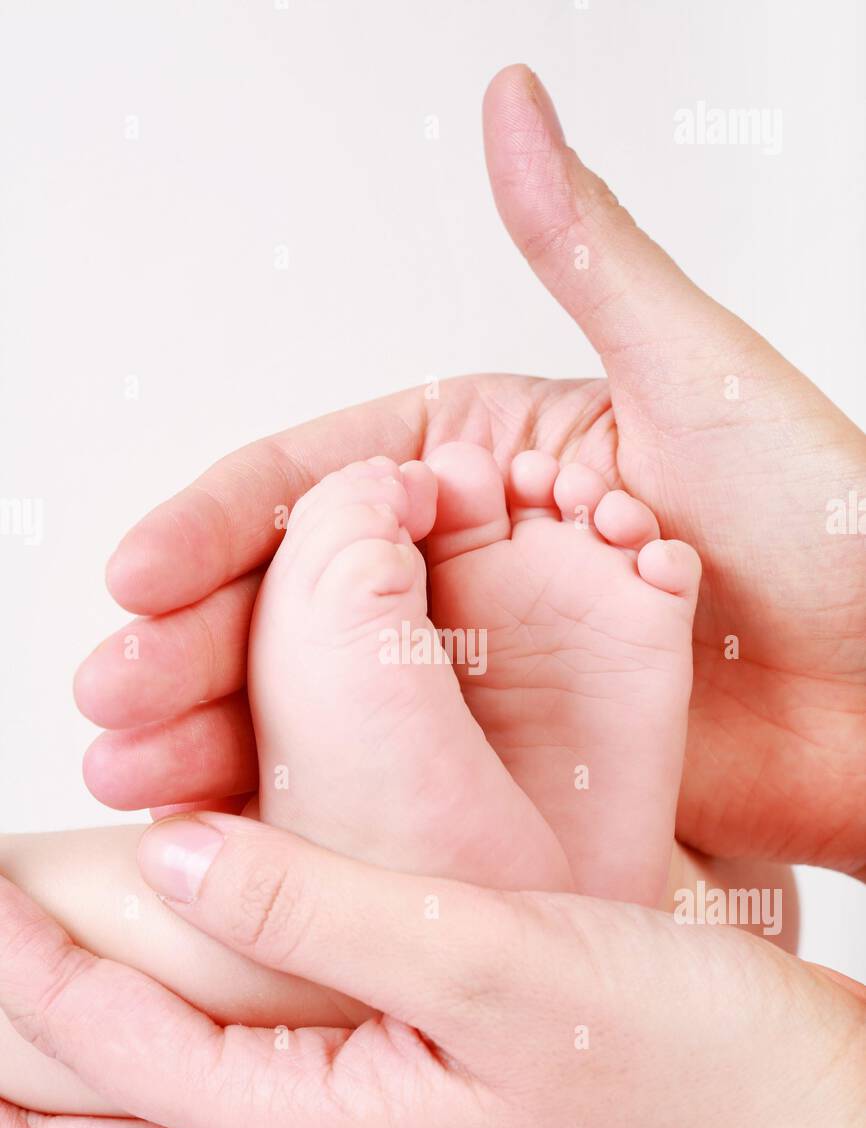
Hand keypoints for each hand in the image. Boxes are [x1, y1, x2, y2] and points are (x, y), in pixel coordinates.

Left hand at [0, 814, 861, 1127]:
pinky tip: (171, 1023)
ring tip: (12, 1043)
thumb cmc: (662, 1045)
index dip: (31, 969)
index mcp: (321, 1123)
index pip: (119, 1051)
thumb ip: (315, 906)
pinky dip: (163, 1072)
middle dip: (14, 1082)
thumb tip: (172, 858)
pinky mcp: (400, 1102)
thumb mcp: (481, 957)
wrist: (777, 1105)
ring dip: (75, 1088)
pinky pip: (236, 1103)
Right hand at [75, 66, 865, 872]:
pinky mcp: (507, 759)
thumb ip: (587, 257)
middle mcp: (472, 559)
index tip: (137, 578)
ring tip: (136, 771)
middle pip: (297, 599)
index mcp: (491, 456)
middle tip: (113, 697)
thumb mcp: (697, 379)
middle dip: (191, 646)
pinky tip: (235, 822)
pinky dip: (308, 800)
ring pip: (323, 694)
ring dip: (222, 731)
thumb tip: (508, 99)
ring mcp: (484, 665)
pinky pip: (388, 778)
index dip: (218, 523)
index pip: (322, 483)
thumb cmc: (835, 529)